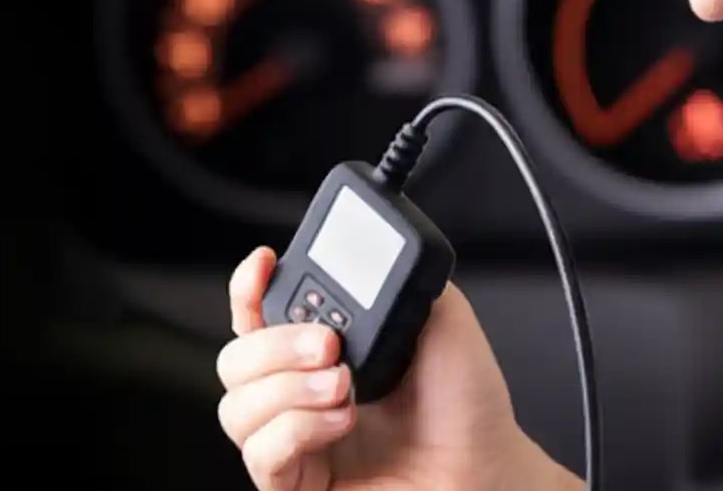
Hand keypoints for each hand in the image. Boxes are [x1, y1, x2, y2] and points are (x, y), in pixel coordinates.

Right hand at [215, 246, 582, 490]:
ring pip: (236, 407)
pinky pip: (260, 455)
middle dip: (274, 342)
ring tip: (343, 386)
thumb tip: (372, 254)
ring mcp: (297, 440)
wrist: (485, 468)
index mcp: (328, 347)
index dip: (248, 286)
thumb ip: (401, 283)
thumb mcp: (445, 321)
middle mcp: (303, 392)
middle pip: (236, 358)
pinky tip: (340, 422)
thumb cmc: (469, 407)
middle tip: (328, 342)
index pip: (261, 311)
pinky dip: (295, 431)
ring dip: (286, 388)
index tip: (265, 262)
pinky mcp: (297, 485)